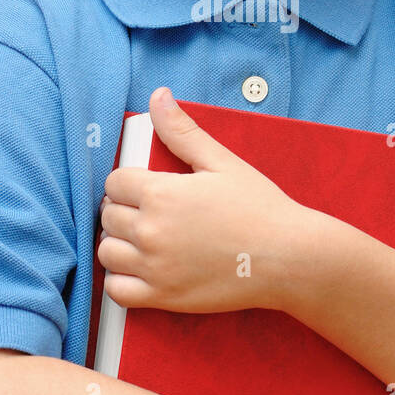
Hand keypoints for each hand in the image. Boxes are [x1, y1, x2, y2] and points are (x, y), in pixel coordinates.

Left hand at [98, 88, 310, 312]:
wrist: (287, 258)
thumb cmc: (259, 206)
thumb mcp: (221, 161)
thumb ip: (181, 131)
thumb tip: (157, 96)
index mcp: (161, 193)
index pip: (114, 182)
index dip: (127, 182)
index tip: (144, 188)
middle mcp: (151, 231)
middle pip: (108, 215)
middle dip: (123, 210)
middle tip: (148, 212)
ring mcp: (154, 268)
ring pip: (107, 252)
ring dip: (118, 243)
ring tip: (142, 239)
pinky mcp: (162, 298)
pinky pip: (116, 291)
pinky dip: (120, 280)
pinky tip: (140, 269)